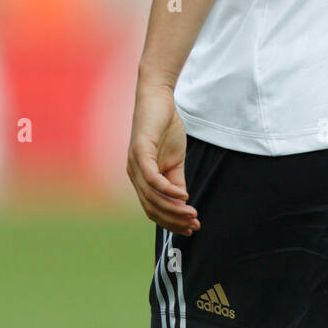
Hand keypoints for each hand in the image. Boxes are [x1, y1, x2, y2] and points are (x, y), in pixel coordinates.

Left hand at [126, 82, 200, 234]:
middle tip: (194, 225)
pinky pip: (152, 178)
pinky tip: (184, 196)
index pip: (152, 209)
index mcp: (140, 178)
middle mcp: (133, 174)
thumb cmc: (165, 127)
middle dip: (173, 221)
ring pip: (152, 197)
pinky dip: (168, 190)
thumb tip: (183, 203)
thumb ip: (176, 181)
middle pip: (151, 208)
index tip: (191, 228)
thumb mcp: (175, 160)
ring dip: (173, 209)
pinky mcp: (140, 151)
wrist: (158, 98)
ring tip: (192, 214)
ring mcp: (134, 164)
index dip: (171, 222)